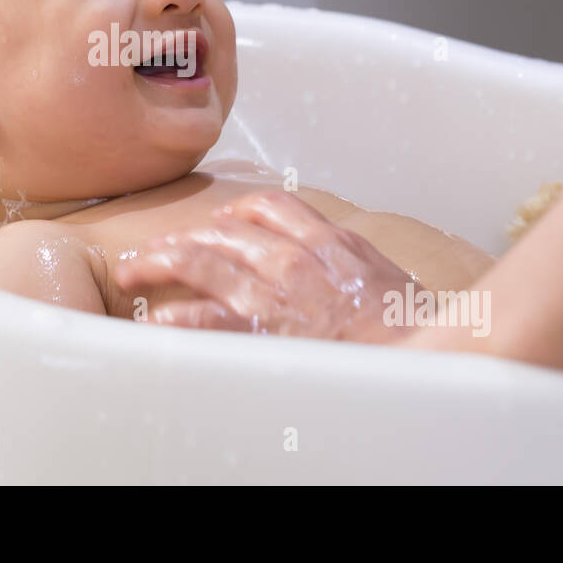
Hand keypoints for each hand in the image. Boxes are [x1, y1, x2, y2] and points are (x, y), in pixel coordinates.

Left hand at [114, 189, 425, 342]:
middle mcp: (295, 257)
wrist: (430, 357)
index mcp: (329, 240)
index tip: (219, 222)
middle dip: (181, 237)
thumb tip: (342, 273)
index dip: (235, 211)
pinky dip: (177, 316)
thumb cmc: (417, 329)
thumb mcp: (388, 280)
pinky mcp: (265, 331)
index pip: (271, 205)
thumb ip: (353, 266)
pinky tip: (157, 320)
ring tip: (132, 272)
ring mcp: (276, 292)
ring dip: (159, 262)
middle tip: (154, 250)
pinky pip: (207, 318)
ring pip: (201, 260)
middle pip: (222, 229)